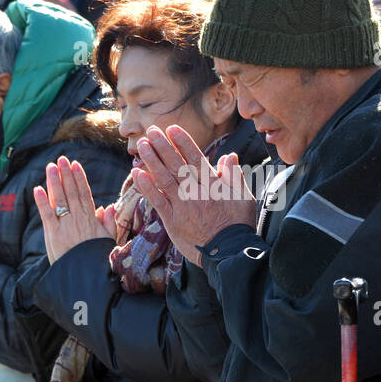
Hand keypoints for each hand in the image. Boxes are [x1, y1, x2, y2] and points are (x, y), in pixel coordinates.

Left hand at [32, 157, 113, 263]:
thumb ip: (108, 223)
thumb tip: (108, 207)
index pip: (84, 194)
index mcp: (91, 219)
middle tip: (62, 159)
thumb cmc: (98, 260)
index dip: (79, 178)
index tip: (76, 165)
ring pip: (60, 199)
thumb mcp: (108, 241)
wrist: (87, 276)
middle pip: (71, 192)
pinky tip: (38, 189)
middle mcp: (78, 219)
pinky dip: (42, 201)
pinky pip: (47, 214)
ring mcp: (65, 225)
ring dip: (54, 181)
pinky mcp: (53, 234)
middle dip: (66, 174)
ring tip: (51, 167)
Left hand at [132, 124, 255, 266]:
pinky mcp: (172, 220)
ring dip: (151, 160)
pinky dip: (146, 187)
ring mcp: (182, 206)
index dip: (182, 142)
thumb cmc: (238, 225)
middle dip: (163, 146)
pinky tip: (137, 173)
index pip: (195, 158)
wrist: (228, 252)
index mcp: (213, 184)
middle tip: (151, 130)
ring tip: (142, 145)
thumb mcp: (244, 197)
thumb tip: (230, 156)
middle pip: (176, 164)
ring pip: (164, 179)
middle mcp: (196, 192)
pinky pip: (157, 200)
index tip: (172, 129)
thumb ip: (234, 175)